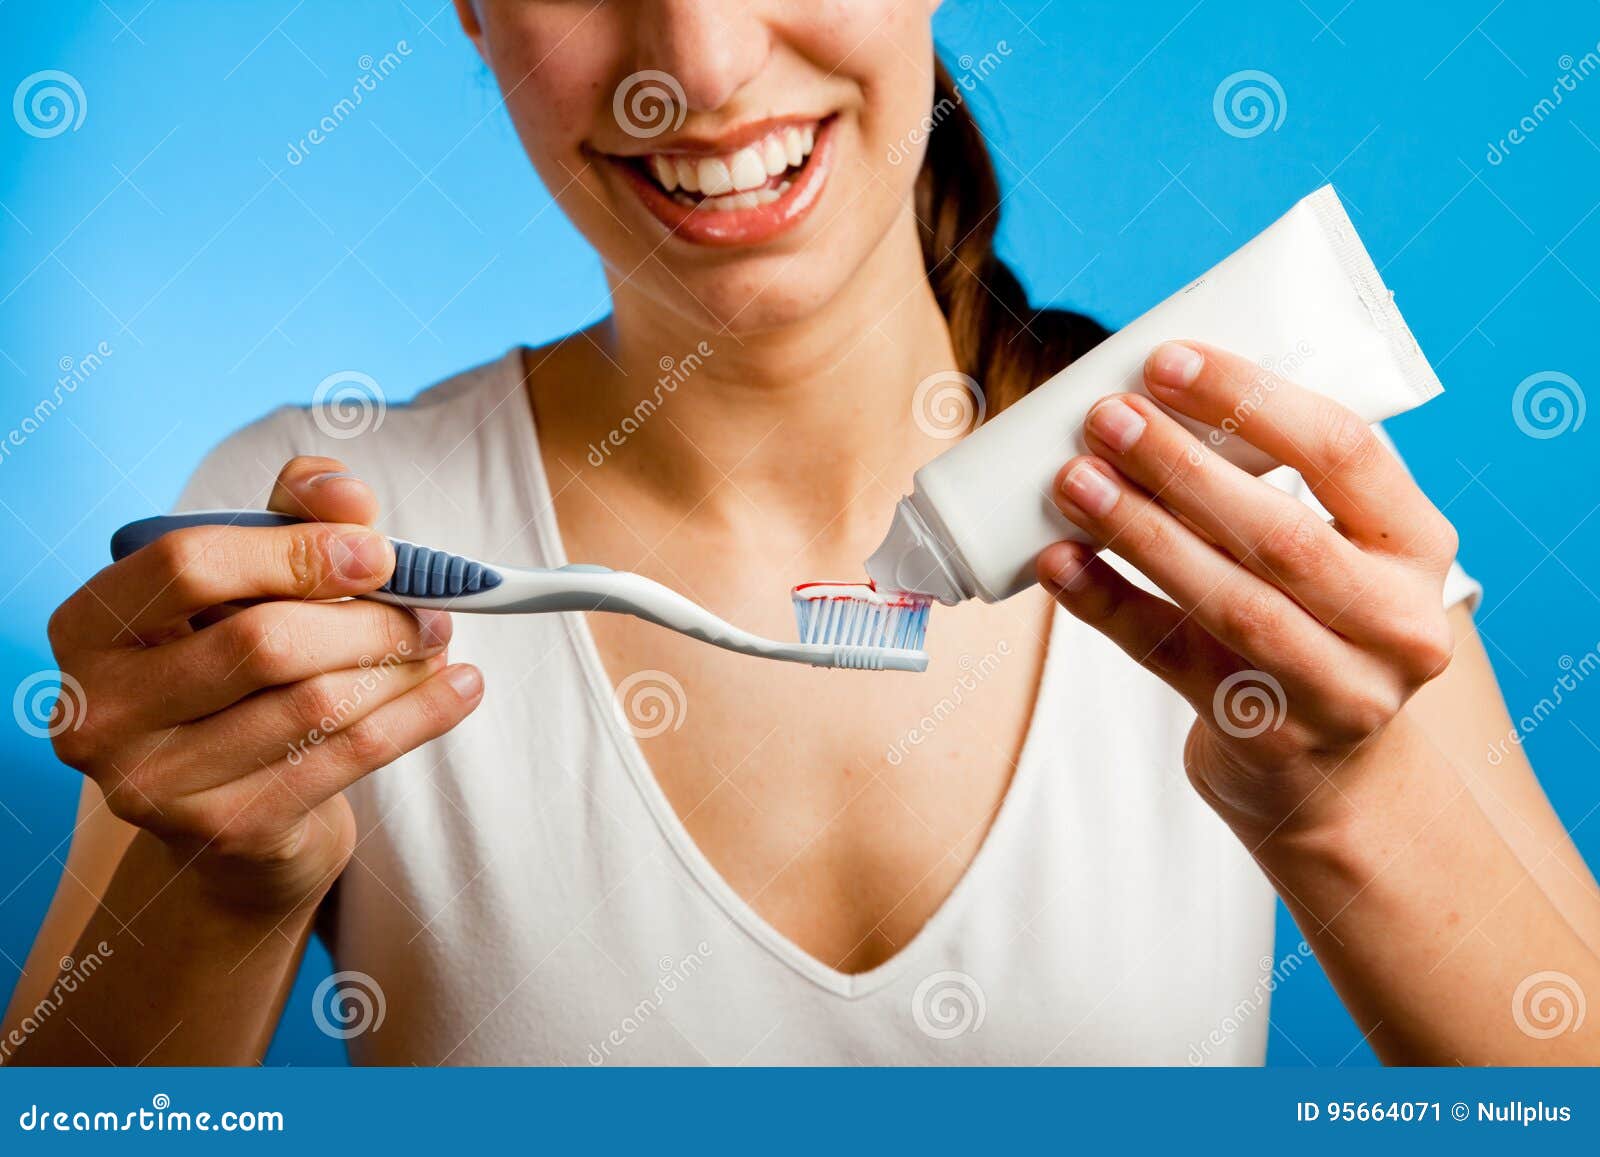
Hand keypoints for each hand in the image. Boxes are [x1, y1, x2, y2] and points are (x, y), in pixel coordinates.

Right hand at [47, 456, 483, 911]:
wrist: (231, 814)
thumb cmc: (238, 669)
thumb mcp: (250, 579)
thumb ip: (292, 514)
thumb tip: (350, 496)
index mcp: (91, 625)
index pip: (190, 565)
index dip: (295, 550)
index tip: (378, 553)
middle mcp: (102, 708)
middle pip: (263, 642)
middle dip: (367, 619)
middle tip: (431, 609)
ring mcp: (156, 782)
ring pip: (315, 704)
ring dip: (401, 667)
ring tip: (440, 642)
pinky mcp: (226, 830)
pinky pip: (349, 757)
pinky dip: (420, 715)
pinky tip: (460, 688)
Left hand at [1036, 341, 1458, 843]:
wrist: (1325, 773)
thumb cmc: (1307, 620)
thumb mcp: (1328, 551)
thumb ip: (1268, 487)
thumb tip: (1141, 398)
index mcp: (1418, 545)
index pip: (1346, 450)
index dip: (1251, 399)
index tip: (1166, 361)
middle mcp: (1397, 622)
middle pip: (1280, 533)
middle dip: (1182, 468)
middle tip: (1105, 417)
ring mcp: (1339, 690)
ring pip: (1228, 601)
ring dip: (1140, 534)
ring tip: (1072, 481)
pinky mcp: (1269, 738)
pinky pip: (1172, 659)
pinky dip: (1107, 606)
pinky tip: (1057, 565)